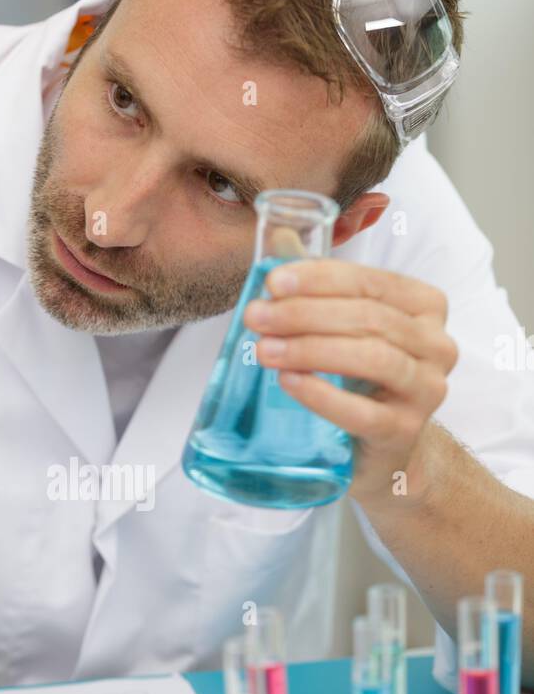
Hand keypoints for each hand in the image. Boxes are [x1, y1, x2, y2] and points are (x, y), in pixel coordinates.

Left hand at [243, 259, 458, 506]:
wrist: (382, 449)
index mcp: (424, 306)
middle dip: (305, 314)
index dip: (320, 278)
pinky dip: (322, 395)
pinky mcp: (406, 431)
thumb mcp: (344, 328)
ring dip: (310, 349)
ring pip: (371, 358)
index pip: (370, 281)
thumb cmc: (359, 380)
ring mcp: (427, 389)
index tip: (273, 282)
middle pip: (368, 317)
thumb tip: (276, 244)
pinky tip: (289, 382)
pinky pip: (364, 412)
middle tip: (256, 317)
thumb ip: (319, 289)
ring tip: (264, 350)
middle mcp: (436, 344)